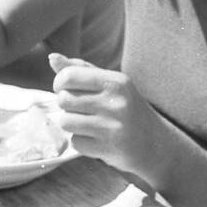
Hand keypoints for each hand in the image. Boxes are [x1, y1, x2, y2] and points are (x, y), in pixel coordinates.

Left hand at [49, 52, 165, 180]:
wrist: (154, 143)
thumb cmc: (126, 108)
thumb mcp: (111, 84)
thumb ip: (81, 70)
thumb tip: (52, 58)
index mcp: (116, 81)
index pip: (69, 76)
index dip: (60, 83)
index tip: (67, 89)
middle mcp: (116, 102)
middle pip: (64, 100)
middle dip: (66, 105)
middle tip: (81, 108)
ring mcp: (112, 127)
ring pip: (66, 122)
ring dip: (72, 124)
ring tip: (88, 124)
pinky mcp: (108, 148)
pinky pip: (75, 142)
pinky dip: (81, 142)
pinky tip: (97, 139)